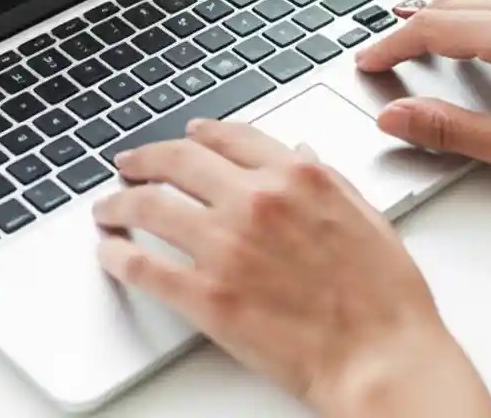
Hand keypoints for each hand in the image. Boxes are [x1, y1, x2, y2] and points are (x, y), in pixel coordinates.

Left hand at [94, 120, 490, 417]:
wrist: (380, 356)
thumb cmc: (383, 297)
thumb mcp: (365, 214)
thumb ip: (325, 179)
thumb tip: (299, 154)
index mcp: (295, 176)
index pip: (228, 137)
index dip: (198, 134)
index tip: (185, 137)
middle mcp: (254, 201)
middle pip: (178, 161)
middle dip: (144, 159)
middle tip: (127, 165)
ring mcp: (225, 247)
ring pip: (149, 206)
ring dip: (119, 203)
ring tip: (107, 208)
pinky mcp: (206, 296)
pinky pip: (143, 267)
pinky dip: (117, 256)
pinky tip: (110, 253)